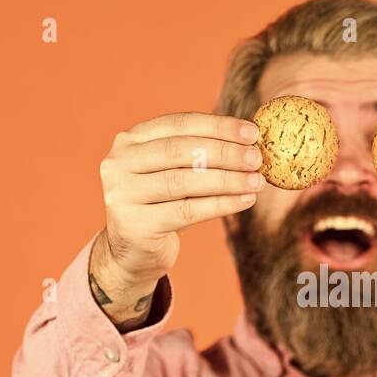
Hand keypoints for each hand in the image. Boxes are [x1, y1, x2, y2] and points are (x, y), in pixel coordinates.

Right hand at [90, 113, 263, 328]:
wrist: (132, 252)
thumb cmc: (162, 205)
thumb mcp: (174, 173)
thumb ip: (199, 154)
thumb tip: (250, 141)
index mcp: (130, 140)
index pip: (179, 124)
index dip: (218, 126)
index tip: (252, 132)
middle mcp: (119, 163)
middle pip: (180, 151)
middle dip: (225, 152)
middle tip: (257, 158)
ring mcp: (123, 194)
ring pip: (184, 182)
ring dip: (227, 180)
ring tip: (257, 181)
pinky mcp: (135, 225)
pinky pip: (187, 211)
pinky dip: (220, 205)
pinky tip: (245, 201)